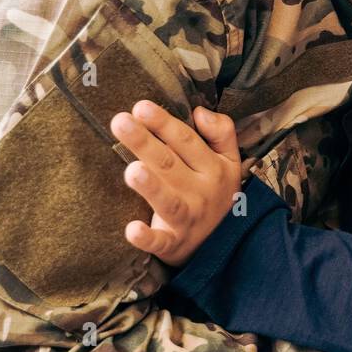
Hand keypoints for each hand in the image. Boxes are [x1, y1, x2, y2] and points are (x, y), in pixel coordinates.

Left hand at [111, 101, 242, 266]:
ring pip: (167, 201)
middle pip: (169, 164)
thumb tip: (200, 111)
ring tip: (131, 170)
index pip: (187, 141)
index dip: (164, 123)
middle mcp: (201, 191)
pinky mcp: (173, 244)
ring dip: (150, 187)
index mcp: (213, 168)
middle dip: (145, 142)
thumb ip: (221, 132)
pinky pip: (160, 242)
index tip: (141, 107)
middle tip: (121, 122)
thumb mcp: (230, 160)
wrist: (228, 244)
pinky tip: (132, 229)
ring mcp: (188, 219)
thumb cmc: (218, 193)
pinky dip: (147, 238)